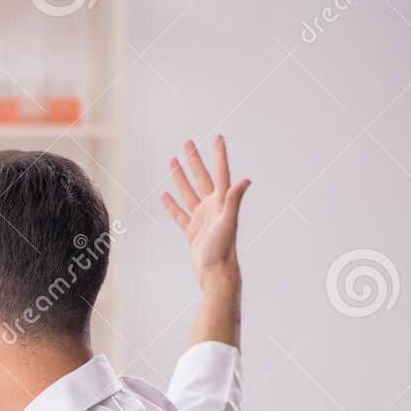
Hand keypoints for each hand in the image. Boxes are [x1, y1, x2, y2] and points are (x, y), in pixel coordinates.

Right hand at [160, 135, 250, 287]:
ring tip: (172, 161)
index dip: (218, 155)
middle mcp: (212, 206)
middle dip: (194, 160)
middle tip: (187, 143)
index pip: (220, 172)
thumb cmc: (223, 248)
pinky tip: (165, 195)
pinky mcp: (192, 230)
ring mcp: (201, 218)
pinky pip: (179, 213)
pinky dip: (171, 204)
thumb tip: (246, 180)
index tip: (217, 138)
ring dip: (180, 177)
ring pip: (188, 192)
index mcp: (222, 202)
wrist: (215, 272)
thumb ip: (234, 200)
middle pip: (201, 177)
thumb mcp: (228, 221)